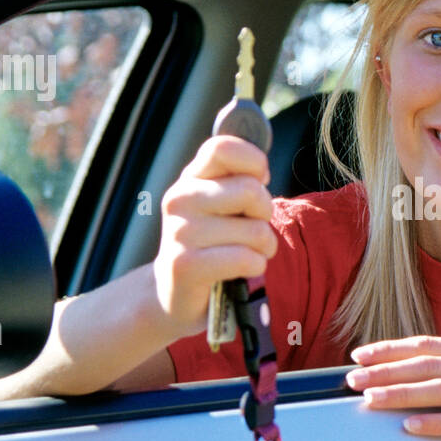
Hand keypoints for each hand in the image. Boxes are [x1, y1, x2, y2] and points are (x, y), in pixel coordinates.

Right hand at [151, 135, 278, 337]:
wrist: (174, 293)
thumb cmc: (212, 244)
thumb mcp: (222, 205)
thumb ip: (239, 180)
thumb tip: (261, 168)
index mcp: (191, 178)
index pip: (223, 148)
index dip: (253, 161)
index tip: (258, 181)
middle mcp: (180, 199)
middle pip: (251, 190)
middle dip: (265, 214)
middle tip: (253, 228)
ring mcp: (179, 232)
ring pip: (255, 230)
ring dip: (264, 247)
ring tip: (246, 253)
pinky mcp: (185, 265)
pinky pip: (245, 258)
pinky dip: (256, 266)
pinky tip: (242, 270)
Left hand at [345, 322, 440, 440]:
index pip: (429, 344)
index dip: (392, 350)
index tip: (363, 355)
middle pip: (426, 366)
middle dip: (383, 372)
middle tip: (350, 379)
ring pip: (439, 391)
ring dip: (399, 395)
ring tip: (368, 400)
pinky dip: (438, 424)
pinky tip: (411, 427)